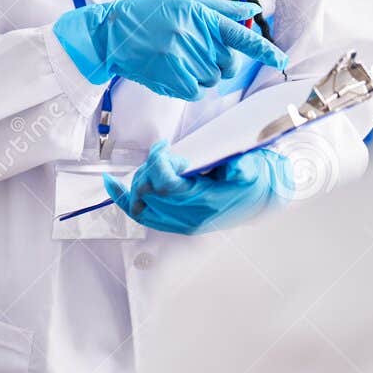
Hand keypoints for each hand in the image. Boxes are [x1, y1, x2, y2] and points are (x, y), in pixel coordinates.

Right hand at [53, 0, 286, 99]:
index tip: (281, 60)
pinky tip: (172, 73)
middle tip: (196, 53)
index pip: (241, 34)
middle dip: (219, 63)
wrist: (112, 34)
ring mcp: (184, 58)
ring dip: (201, 75)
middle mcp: (196, 37)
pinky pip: (195, 91)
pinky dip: (188, 86)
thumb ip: (219, 10)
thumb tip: (252, 12)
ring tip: (178, 60)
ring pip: (212, 79)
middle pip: (229, 64)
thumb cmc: (148, 16)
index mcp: (202, 16)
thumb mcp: (184, 3)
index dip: (264, 49)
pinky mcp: (173, 76)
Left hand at [102, 141, 289, 234]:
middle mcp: (189, 217)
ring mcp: (180, 223)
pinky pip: (141, 214)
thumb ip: (243, 167)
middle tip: (163, 153)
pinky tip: (111, 184)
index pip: (167, 186)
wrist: (260, 198)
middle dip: (150, 169)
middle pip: (150, 194)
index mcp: (206, 203)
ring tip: (156, 162)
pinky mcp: (175, 222)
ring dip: (141, 179)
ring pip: (141, 204)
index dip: (158, 164)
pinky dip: (123, 199)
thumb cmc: (253, 179)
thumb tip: (234, 167)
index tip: (164, 149)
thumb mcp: (253, 169)